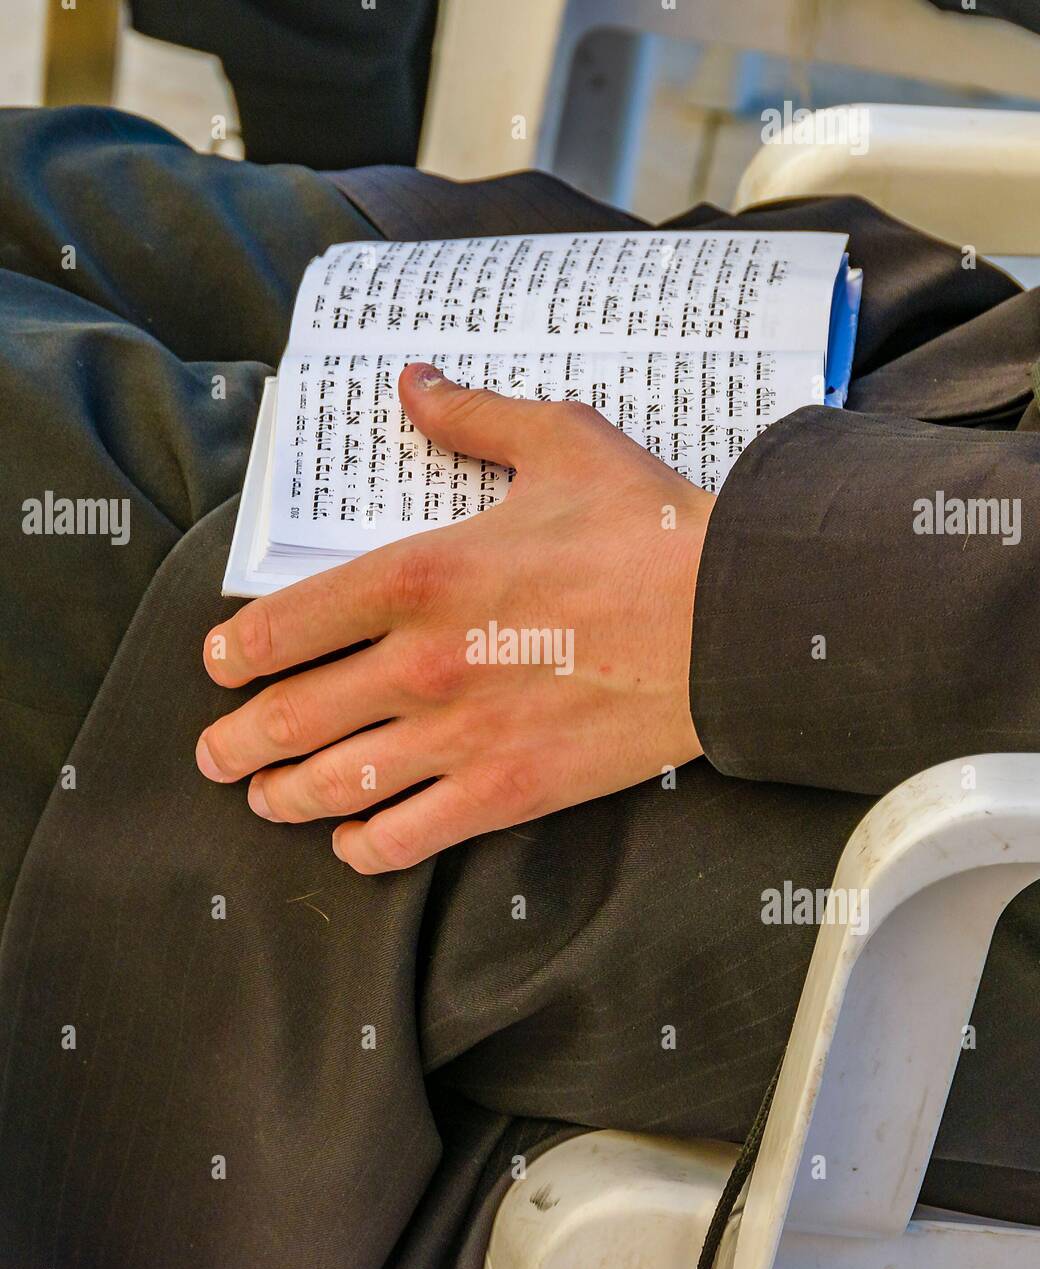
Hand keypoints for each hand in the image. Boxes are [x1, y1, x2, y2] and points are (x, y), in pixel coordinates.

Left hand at [197, 363, 714, 871]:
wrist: (734, 620)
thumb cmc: (650, 530)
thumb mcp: (559, 441)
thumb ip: (470, 415)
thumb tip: (411, 381)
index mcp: (419, 574)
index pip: (283, 623)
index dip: (234, 651)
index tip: (220, 664)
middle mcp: (421, 663)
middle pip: (291, 716)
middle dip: (236, 743)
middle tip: (215, 755)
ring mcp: (461, 735)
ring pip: (335, 784)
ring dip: (283, 795)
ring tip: (263, 798)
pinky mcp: (509, 791)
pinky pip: (408, 836)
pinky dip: (365, 845)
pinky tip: (352, 840)